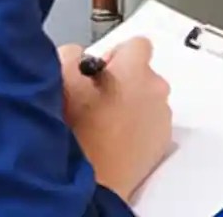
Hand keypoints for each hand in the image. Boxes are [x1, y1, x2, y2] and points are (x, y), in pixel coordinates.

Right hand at [58, 38, 171, 199]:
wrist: (93, 179)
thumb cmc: (79, 133)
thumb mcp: (60, 79)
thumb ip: (70, 54)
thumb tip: (77, 54)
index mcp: (135, 71)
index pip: (137, 43)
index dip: (116, 55)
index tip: (101, 70)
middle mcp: (155, 90)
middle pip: (142, 73)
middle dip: (122, 81)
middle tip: (97, 99)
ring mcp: (161, 117)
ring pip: (147, 99)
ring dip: (130, 105)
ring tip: (103, 123)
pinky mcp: (161, 142)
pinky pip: (150, 124)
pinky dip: (136, 127)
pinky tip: (114, 138)